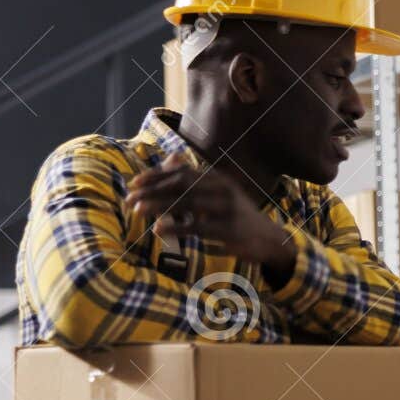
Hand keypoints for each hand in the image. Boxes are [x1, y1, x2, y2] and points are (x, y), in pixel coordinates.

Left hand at [125, 156, 294, 279]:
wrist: (269, 239)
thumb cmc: (237, 217)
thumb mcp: (218, 194)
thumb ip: (194, 180)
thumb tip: (169, 159)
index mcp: (217, 178)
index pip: (180, 172)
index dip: (155, 176)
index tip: (134, 183)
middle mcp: (223, 189)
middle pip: (180, 184)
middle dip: (152, 190)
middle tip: (130, 198)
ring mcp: (227, 208)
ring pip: (186, 203)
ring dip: (158, 206)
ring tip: (137, 210)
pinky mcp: (228, 229)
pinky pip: (196, 226)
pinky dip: (175, 226)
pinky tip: (158, 229)